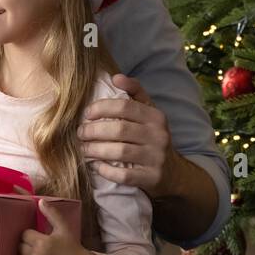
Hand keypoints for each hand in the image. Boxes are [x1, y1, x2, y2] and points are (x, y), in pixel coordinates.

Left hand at [19, 200, 98, 254]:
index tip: (36, 237)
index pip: (24, 235)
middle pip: (20, 248)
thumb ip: (52, 214)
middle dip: (26, 246)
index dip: (30, 235)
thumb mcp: (64, 228)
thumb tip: (40, 201)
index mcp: (42, 242)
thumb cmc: (72, 247)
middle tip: (35, 247)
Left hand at [78, 73, 183, 200]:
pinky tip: (96, 166)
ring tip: (83, 149)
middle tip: (80, 133)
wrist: (173, 172)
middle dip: (93, 131)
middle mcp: (158, 135)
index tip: (86, 114)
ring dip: (95, 150)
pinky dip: (106, 170)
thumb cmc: (152, 138)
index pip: (124, 106)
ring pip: (120, 152)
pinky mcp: (152, 178)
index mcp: (156, 116)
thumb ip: (135, 93)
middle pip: (119, 129)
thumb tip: (116, 77)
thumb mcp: (150, 113)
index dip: (101, 108)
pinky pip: (124, 175)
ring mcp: (156, 158)